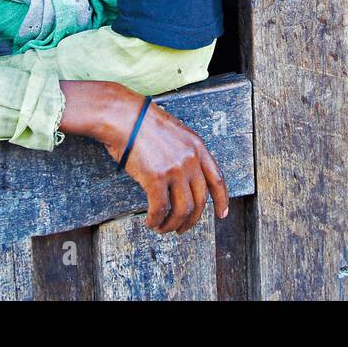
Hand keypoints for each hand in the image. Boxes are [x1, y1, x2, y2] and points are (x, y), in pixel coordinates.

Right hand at [58, 80, 229, 234]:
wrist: (125, 117)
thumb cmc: (144, 125)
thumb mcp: (176, 134)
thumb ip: (186, 155)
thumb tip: (185, 181)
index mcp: (198, 148)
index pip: (217, 179)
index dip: (222, 200)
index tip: (222, 214)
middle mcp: (191, 160)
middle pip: (200, 200)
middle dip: (192, 220)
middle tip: (181, 229)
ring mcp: (175, 169)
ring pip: (183, 210)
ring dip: (173, 224)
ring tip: (163, 228)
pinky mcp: (156, 178)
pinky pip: (160, 208)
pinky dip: (156, 220)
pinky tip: (151, 222)